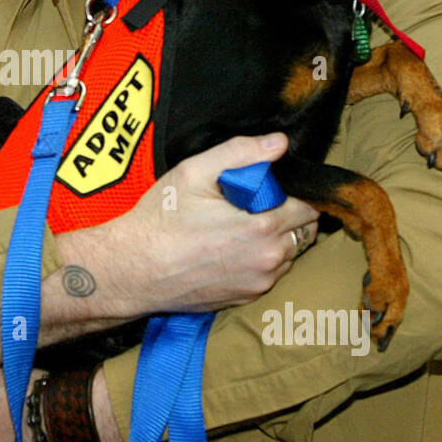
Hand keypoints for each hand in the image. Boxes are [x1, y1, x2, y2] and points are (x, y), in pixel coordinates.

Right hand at [62, 133, 318, 317]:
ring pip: (288, 254)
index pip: (309, 207)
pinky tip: (230, 248)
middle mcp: (268, 260)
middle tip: (253, 204)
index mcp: (262, 227)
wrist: (132, 269)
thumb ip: (241, 153)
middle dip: (288, 214)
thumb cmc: (160, 220)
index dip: (294, 192)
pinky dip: (260, 259)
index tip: (270, 186)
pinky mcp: (245, 298)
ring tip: (239, 226)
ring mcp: (258, 283)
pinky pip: (269, 274)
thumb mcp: (194, 172)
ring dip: (276, 239)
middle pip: (304, 232)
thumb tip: (280, 143)